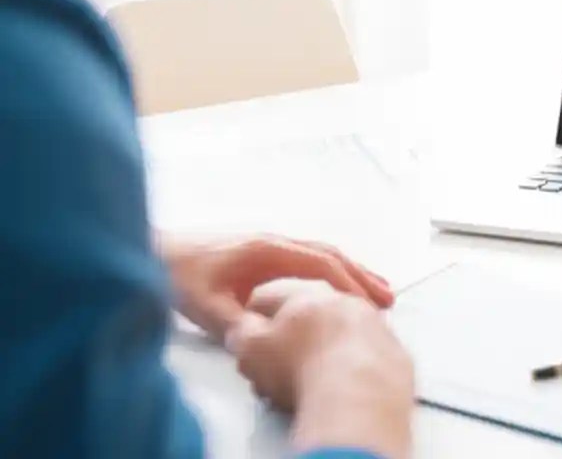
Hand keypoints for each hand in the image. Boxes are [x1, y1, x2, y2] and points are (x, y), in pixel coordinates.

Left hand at [160, 233, 394, 341]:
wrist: (153, 251)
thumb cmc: (176, 275)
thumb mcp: (205, 306)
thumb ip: (238, 323)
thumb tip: (268, 338)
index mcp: (267, 250)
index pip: (320, 264)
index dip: (347, 285)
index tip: (368, 304)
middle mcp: (274, 242)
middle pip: (331, 254)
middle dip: (361, 275)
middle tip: (388, 298)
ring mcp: (270, 244)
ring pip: (323, 253)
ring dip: (352, 271)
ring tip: (378, 290)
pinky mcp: (263, 251)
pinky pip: (310, 257)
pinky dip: (333, 270)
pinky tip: (339, 284)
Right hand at [228, 284, 414, 458]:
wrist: (360, 391)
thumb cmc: (300, 367)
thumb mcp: (252, 350)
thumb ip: (242, 334)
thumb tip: (245, 330)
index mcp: (303, 289)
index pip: (267, 296)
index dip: (253, 319)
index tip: (251, 340)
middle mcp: (341, 296)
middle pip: (307, 309)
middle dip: (292, 332)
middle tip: (281, 361)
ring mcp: (372, 319)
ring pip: (340, 328)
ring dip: (326, 345)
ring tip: (312, 373)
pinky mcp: (392, 346)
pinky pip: (366, 351)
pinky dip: (354, 362)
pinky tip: (342, 381)